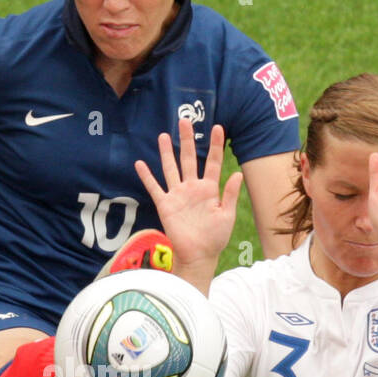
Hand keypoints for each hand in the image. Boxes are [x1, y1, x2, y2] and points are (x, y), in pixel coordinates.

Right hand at [134, 119, 241, 270]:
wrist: (198, 255)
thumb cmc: (215, 238)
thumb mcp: (227, 216)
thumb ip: (230, 195)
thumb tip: (237, 174)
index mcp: (209, 189)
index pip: (213, 162)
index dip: (216, 145)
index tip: (218, 128)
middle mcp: (192, 188)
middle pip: (189, 159)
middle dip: (187, 140)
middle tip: (184, 121)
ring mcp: (177, 195)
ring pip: (171, 168)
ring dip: (166, 152)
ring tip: (162, 135)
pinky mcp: (165, 205)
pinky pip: (155, 188)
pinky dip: (147, 176)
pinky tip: (140, 163)